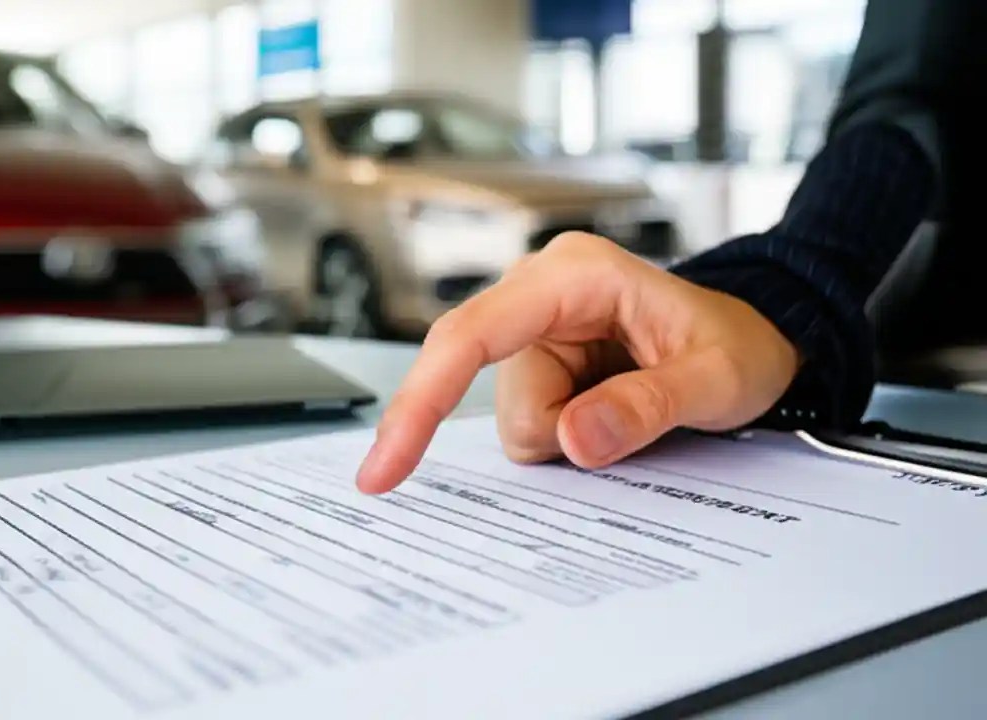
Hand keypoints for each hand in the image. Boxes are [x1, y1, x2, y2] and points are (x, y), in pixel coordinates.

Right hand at [355, 232, 799, 493]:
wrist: (752, 339)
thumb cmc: (737, 343)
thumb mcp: (716, 379)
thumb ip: (648, 406)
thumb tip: (573, 438)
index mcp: (573, 276)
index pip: (471, 336)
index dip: (422, 400)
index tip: (386, 466)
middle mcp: (537, 293)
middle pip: (485, 388)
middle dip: (547, 427)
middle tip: (622, 426)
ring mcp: (530, 327)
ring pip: (509, 415)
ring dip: (564, 435)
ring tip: (628, 410)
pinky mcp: (532, 358)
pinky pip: (524, 419)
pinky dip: (562, 434)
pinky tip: (604, 412)